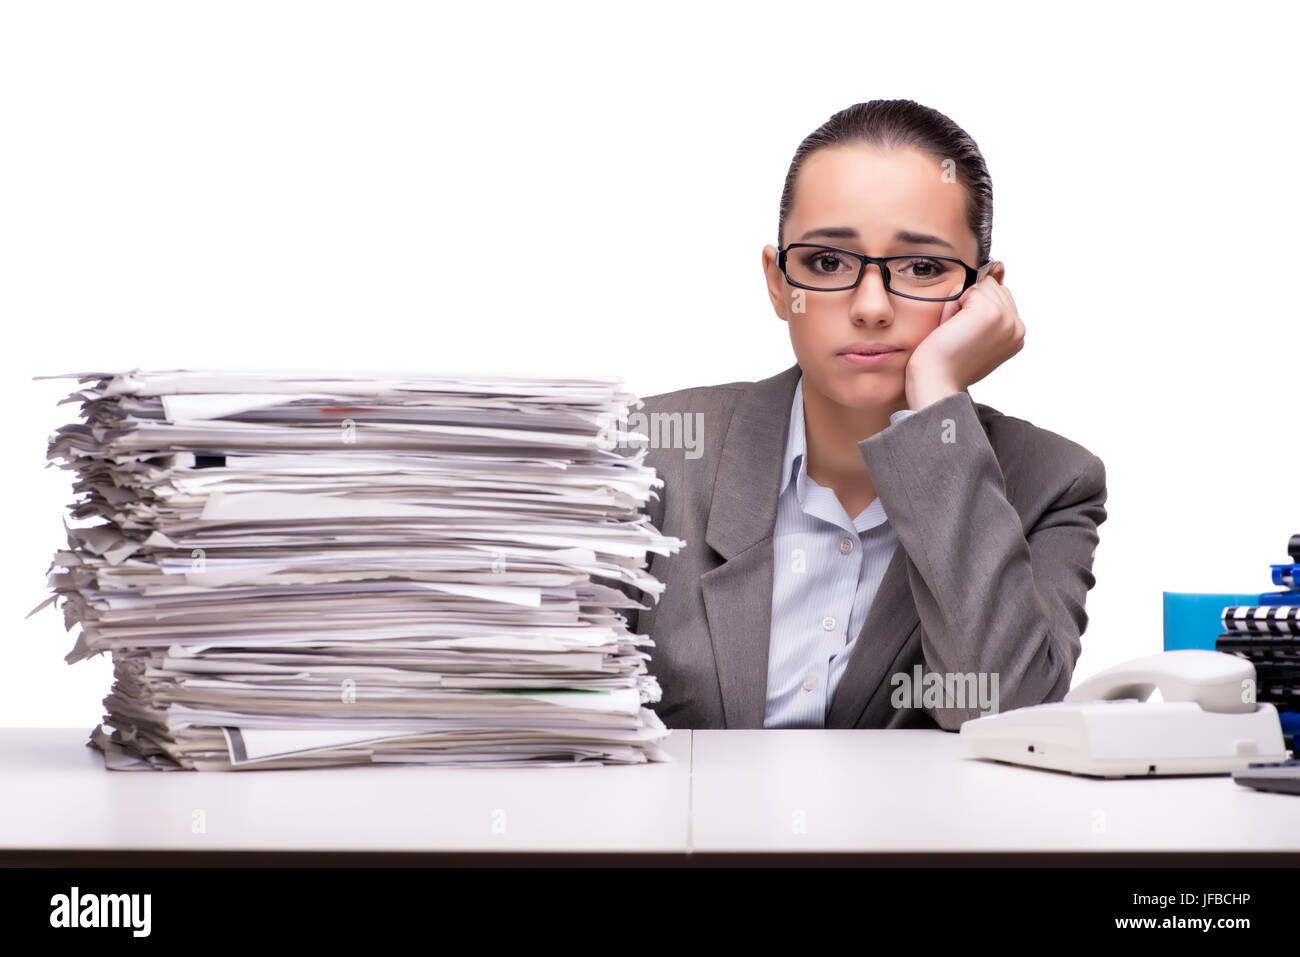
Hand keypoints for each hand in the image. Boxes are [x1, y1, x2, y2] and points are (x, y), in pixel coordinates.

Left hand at [903, 263, 1023, 409]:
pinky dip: (952, 306)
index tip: (964, 337)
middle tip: (957, 336)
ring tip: (954, 333)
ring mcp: (1006, 319)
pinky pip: (967, 287)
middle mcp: (1017, 327)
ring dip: (959, 305)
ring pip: (979, 285)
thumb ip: (985, 304)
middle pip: (990, 287)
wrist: (934, 382)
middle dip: (967, 305)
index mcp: (1015, 333)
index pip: (996, 296)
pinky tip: (950, 329)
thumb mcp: (972, 332)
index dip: (972, 309)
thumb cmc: (945, 362)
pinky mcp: (990, 312)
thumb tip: (999, 266)